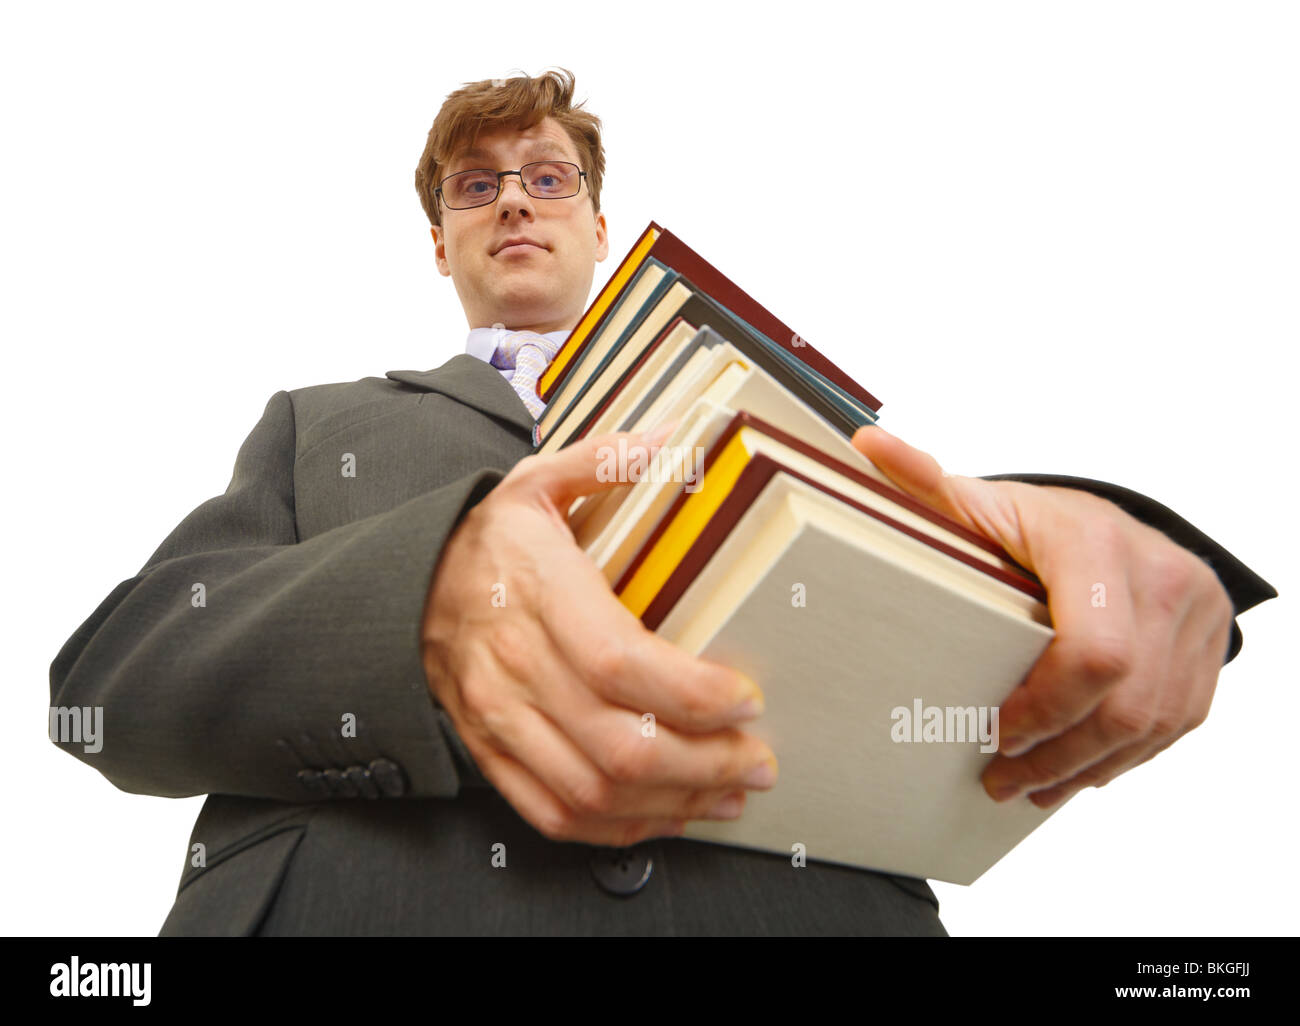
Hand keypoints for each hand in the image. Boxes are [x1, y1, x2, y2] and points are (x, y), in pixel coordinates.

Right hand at [420, 426, 778, 846]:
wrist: (403, 591)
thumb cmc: (482, 541)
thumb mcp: (535, 483)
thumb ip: (605, 460)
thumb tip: (674, 437)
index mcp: (538, 596)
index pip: (621, 664)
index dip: (692, 693)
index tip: (746, 697)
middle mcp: (517, 668)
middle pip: (621, 744)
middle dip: (705, 762)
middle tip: (759, 760)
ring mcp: (502, 720)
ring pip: (596, 791)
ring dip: (676, 802)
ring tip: (730, 792)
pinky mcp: (493, 754)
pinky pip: (556, 813)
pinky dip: (620, 827)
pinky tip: (667, 814)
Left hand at [851, 424, 1234, 808]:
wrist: (1109, 520)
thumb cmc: (1036, 522)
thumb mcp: (981, 503)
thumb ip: (926, 484)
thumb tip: (867, 446)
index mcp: (1096, 543)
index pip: (1090, 651)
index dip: (1043, 707)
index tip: (993, 733)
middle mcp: (1161, 577)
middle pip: (1124, 701)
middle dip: (1057, 753)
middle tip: (1000, 779)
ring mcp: (1196, 616)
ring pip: (1153, 723)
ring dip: (1088, 767)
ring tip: (1031, 785)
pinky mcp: (1208, 649)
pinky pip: (1176, 722)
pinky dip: (1125, 756)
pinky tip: (1079, 769)